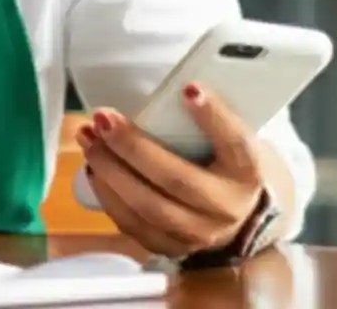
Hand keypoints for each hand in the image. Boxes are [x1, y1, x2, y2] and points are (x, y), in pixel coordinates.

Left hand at [77, 83, 264, 257]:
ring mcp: (199, 234)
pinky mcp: (171, 248)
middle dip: (132, 147)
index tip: (188, 89)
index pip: (235, 143)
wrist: (237, 215)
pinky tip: (93, 168)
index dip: (213, 117)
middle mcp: (227, 208)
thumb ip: (205, 121)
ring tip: (89, 139)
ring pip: (148, 207)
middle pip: (177, 179)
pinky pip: (132, 225)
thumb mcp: (225, 139)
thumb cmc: (222, 163)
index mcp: (247, 171)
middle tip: (103, 118)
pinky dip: (107, 194)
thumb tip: (169, 90)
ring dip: (110, 170)